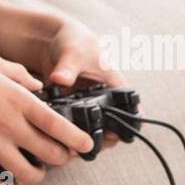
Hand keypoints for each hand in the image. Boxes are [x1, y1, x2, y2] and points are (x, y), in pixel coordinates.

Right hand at [0, 53, 98, 184]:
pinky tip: (9, 178)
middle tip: (63, 154)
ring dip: (38, 174)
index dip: (76, 138)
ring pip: (27, 173)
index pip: (56, 124)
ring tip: (38, 167)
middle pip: (49, 153)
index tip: (87, 144)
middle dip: (62, 158)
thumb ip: (22, 75)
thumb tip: (38, 85)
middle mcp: (8, 124)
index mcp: (18, 100)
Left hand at [32, 15, 126, 149]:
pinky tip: (53, 137)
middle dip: (98, 141)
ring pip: (91, 135)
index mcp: (115, 87)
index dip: (124, 129)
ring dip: (81, 141)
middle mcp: (104, 102)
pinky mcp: (71, 113)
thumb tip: (59, 80)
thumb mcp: (72, 53)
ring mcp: (88, 109)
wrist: (53, 40)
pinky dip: (65, 135)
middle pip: (111, 133)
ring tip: (65, 144)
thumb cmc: (73, 41)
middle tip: (80, 144)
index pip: (131, 115)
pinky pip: (72, 131)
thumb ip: (67, 68)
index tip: (107, 135)